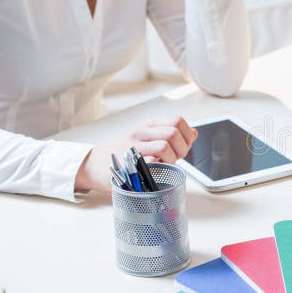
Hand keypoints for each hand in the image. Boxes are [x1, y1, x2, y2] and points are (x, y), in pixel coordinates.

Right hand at [75, 117, 197, 192]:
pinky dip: (158, 168)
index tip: (182, 148)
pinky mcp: (127, 162)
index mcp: (149, 125)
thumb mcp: (150, 139)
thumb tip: (194, 133)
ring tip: (164, 165)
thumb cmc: (128, 154)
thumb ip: (172, 137)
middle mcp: (141, 132)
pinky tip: (153, 171)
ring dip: (171, 160)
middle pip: (174, 132)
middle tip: (175, 159)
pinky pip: (151, 163)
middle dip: (182, 149)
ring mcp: (133, 146)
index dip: (186, 136)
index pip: (178, 121)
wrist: (97, 165)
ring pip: (164, 146)